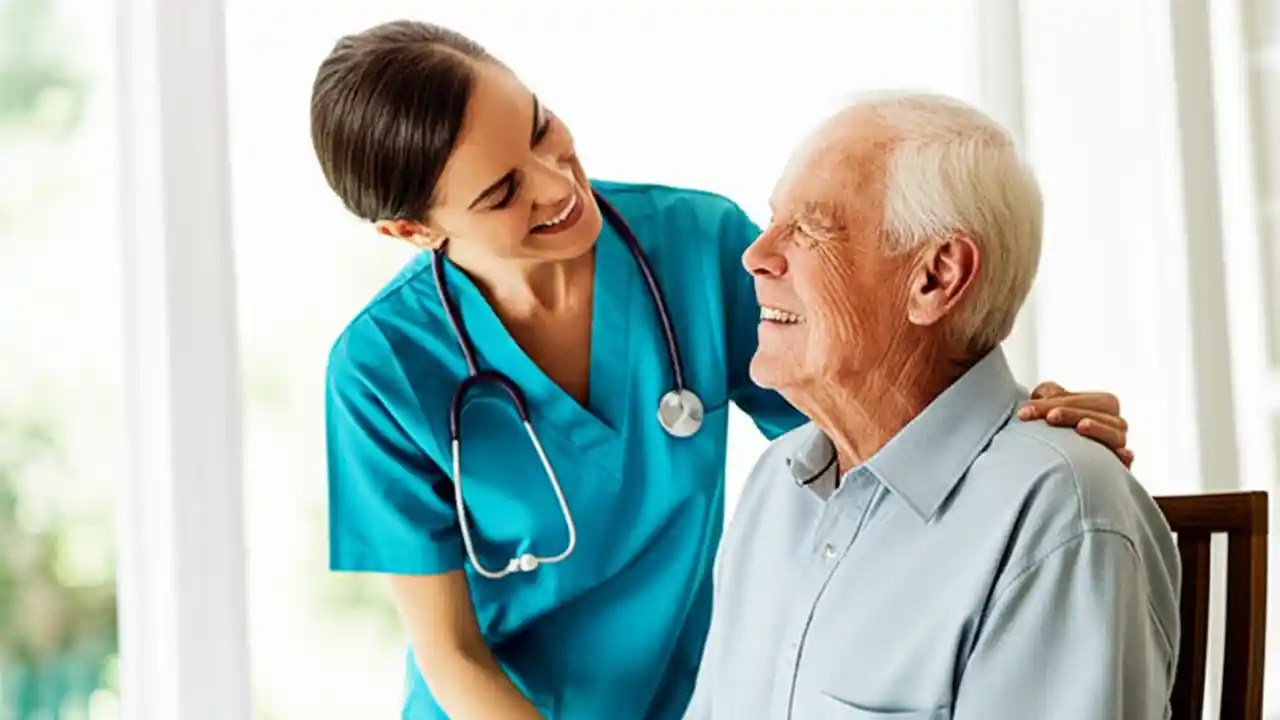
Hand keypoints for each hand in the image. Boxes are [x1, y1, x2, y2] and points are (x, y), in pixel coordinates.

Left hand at [1017, 382, 1132, 467]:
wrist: (1059, 468)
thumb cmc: (1054, 431)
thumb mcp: (1049, 409)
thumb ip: (1049, 395)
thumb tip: (1043, 393)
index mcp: (1101, 405)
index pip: (1078, 400)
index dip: (1052, 402)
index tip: (1025, 412)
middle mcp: (1113, 424)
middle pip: (1098, 414)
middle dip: (1071, 413)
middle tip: (1048, 417)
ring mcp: (1117, 446)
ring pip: (1115, 435)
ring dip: (1099, 429)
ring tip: (1081, 426)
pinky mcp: (1119, 469)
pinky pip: (1127, 463)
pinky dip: (1126, 458)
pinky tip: (1123, 454)